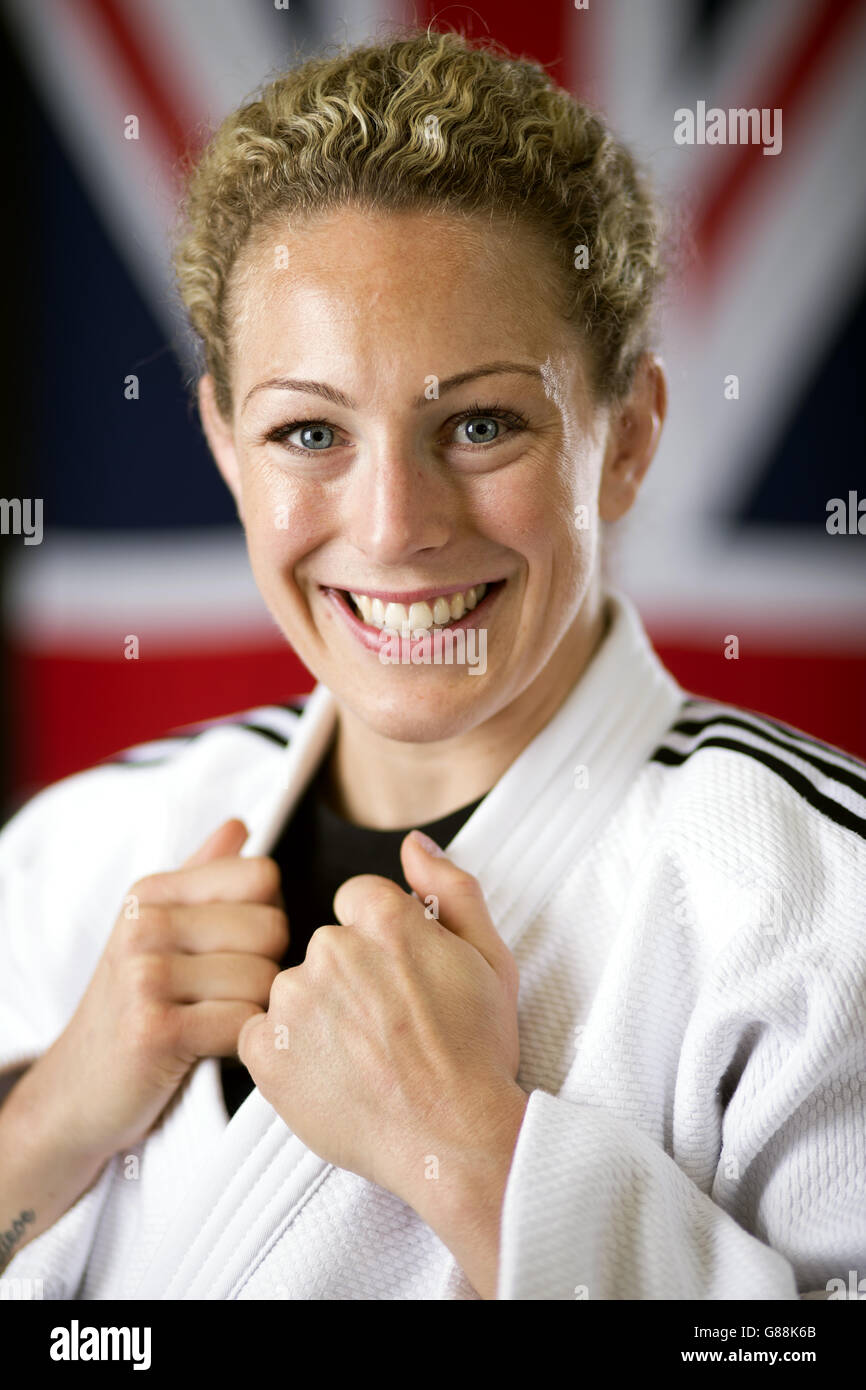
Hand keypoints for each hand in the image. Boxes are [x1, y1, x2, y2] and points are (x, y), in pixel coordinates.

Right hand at [30, 819, 288, 1163]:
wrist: (77, 1090)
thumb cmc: (133, 1006)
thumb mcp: (157, 931)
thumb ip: (202, 876)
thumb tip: (240, 824)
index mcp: (153, 892)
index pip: (262, 876)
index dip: (268, 916)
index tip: (237, 948)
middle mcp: (145, 925)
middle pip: (273, 927)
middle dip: (267, 968)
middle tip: (228, 994)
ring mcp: (144, 976)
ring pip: (264, 980)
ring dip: (255, 1011)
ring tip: (217, 1020)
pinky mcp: (153, 1031)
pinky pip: (243, 1023)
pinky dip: (242, 1043)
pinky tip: (213, 1048)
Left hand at [237, 830, 521, 1210]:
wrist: (455, 1140)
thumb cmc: (478, 1052)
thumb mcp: (491, 958)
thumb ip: (451, 889)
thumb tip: (414, 844)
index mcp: (385, 920)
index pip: (357, 899)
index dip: (381, 940)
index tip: (399, 980)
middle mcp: (332, 950)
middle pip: (325, 944)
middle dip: (349, 977)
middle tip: (388, 1026)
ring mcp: (295, 1003)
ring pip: (293, 989)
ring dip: (316, 1014)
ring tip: (362, 1058)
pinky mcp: (266, 1053)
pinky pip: (259, 1033)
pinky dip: (284, 1053)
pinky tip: (328, 1075)